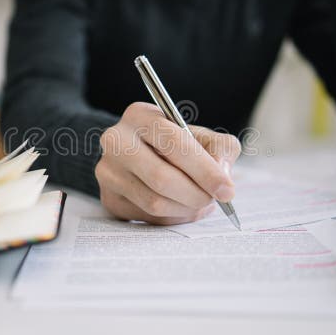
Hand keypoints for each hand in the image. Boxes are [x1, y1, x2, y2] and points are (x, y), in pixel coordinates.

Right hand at [95, 102, 240, 224]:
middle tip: (215, 200)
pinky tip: (182, 207)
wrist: (141, 156)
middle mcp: (116, 141)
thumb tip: (221, 176)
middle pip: (161, 178)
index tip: (227, 189)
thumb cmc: (177, 144)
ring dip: (187, 209)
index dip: (204, 170)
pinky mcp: (109, 198)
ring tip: (201, 203)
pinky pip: (147, 217)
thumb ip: (221, 148)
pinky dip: (173, 218)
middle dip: (196, 194)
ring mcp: (108, 171)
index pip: (174, 143)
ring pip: (154, 202)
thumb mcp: (202, 136)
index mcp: (140, 116)